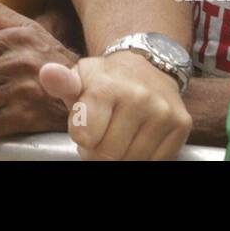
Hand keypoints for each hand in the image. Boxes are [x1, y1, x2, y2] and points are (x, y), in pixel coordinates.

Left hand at [40, 52, 190, 159]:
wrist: (148, 68)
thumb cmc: (106, 80)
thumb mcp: (80, 77)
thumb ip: (61, 82)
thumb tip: (47, 73)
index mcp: (107, 86)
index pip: (84, 137)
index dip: (81, 137)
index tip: (85, 125)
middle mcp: (138, 97)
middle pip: (107, 155)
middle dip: (98, 152)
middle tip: (101, 134)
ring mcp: (163, 112)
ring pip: (131, 161)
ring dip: (120, 156)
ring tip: (118, 135)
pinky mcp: (181, 125)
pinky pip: (155, 162)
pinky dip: (141, 157)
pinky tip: (137, 138)